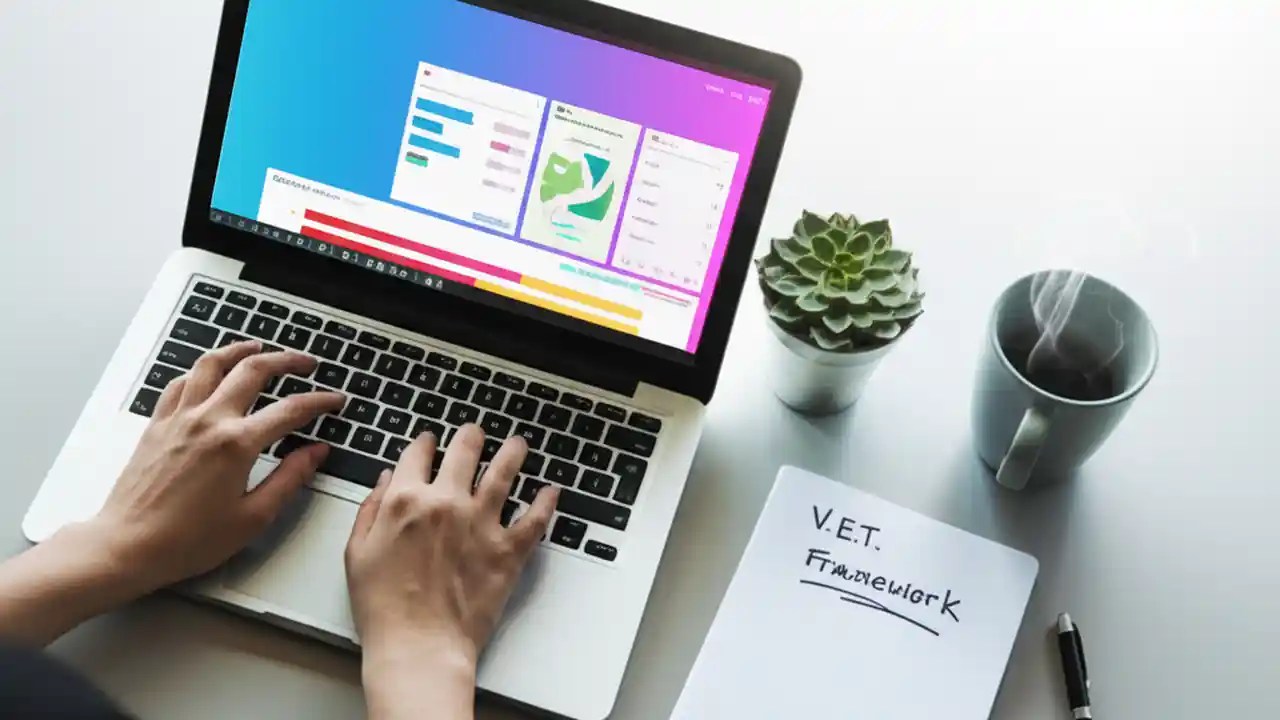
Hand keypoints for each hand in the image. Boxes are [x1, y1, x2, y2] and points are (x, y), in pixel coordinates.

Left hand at [91, 341, 343, 592]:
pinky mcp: (158, 425)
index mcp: (236, 444)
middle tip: (306, 363)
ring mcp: (179, 419)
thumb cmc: (187, 540)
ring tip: (257, 347)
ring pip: (212, 364)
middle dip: (286, 361)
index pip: (291, 410)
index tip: (334, 400)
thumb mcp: (253, 517)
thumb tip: (315, 453)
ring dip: (240, 351)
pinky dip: (200, 371)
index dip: (319, 401)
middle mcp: (208, 421)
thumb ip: (289, 478)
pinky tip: (209, 373)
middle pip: (253, 370)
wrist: (128, 546)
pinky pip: (180, 383)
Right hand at [345, 425, 557, 718]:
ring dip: (513, 452)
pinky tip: (551, 491)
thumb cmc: (384, 608)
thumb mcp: (357, 553)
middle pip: (465, 449)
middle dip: (471, 436)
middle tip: (476, 434)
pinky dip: (546, 501)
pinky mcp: (508, 549)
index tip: (430, 442)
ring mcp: (481, 523)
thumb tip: (386, 480)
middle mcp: (446, 502)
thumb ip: (371, 510)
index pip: (418, 453)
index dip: (425, 443)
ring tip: (519, 444)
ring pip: (504, 471)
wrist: (418, 645)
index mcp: (405, 500)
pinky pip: (535, 517)